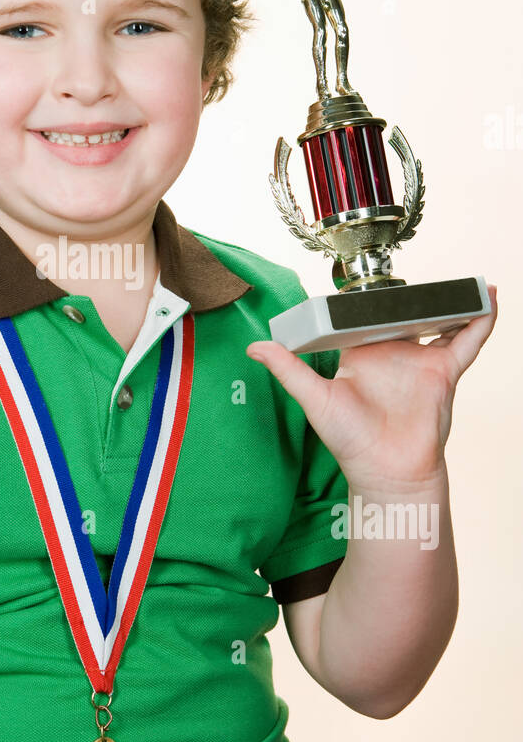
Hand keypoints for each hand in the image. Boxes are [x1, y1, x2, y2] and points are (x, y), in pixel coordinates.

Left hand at [244, 285, 498, 490]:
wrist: (387, 473)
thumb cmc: (350, 440)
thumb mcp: (314, 398)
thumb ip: (288, 369)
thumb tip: (254, 346)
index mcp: (361, 352)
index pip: (364, 315)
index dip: (367, 295)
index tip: (367, 271)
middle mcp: (393, 352)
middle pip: (405, 312)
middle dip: (412, 292)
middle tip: (413, 268)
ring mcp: (421, 360)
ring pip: (441, 320)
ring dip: (453, 300)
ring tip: (465, 279)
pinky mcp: (444, 371)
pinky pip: (468, 341)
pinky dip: (480, 320)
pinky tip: (489, 299)